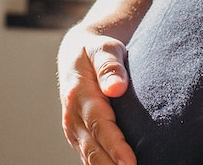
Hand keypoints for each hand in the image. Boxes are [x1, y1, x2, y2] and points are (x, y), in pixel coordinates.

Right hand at [57, 27, 136, 164]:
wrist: (74, 56)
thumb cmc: (95, 51)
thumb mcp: (103, 49)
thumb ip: (109, 66)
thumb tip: (116, 87)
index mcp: (78, 94)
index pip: (99, 125)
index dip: (115, 147)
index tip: (130, 163)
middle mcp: (72, 116)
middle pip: (93, 149)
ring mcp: (73, 130)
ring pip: (90, 158)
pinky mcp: (79, 137)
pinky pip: (90, 158)